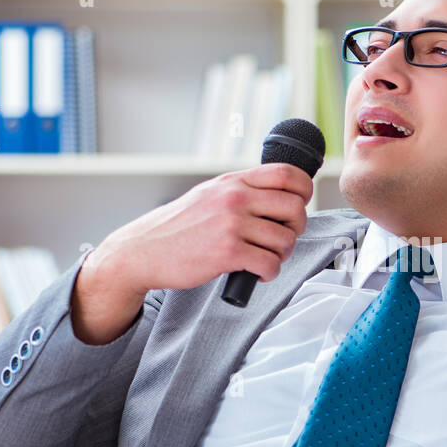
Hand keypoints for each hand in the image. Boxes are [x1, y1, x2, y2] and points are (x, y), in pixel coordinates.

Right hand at [71, 164, 311, 343]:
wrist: (142, 250)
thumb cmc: (177, 227)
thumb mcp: (209, 195)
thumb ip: (240, 191)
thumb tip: (279, 196)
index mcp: (233, 181)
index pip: (287, 174)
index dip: (304, 190)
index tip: (298, 205)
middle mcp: (234, 197)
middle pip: (295, 207)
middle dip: (296, 227)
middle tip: (282, 238)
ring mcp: (231, 224)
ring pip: (285, 239)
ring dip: (282, 255)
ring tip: (265, 258)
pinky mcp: (228, 252)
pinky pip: (270, 263)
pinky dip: (269, 272)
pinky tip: (256, 272)